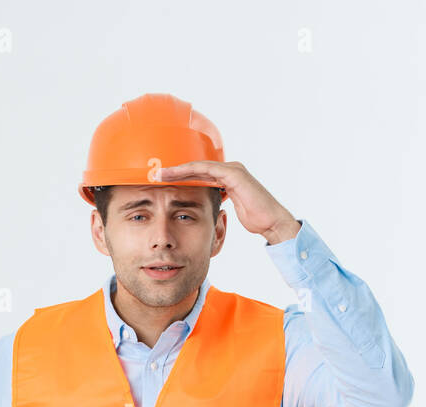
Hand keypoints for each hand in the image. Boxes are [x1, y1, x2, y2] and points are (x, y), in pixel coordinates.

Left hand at [156, 160, 299, 243]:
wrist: (272, 221)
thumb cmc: (256, 218)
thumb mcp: (233, 206)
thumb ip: (221, 198)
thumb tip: (209, 202)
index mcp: (228, 176)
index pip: (199, 174)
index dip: (180, 177)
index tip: (161, 182)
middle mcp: (229, 169)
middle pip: (195, 168)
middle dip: (174, 171)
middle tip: (153, 174)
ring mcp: (232, 169)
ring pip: (198, 166)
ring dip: (177, 170)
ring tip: (158, 174)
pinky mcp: (233, 173)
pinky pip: (206, 169)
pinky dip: (188, 171)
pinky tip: (174, 175)